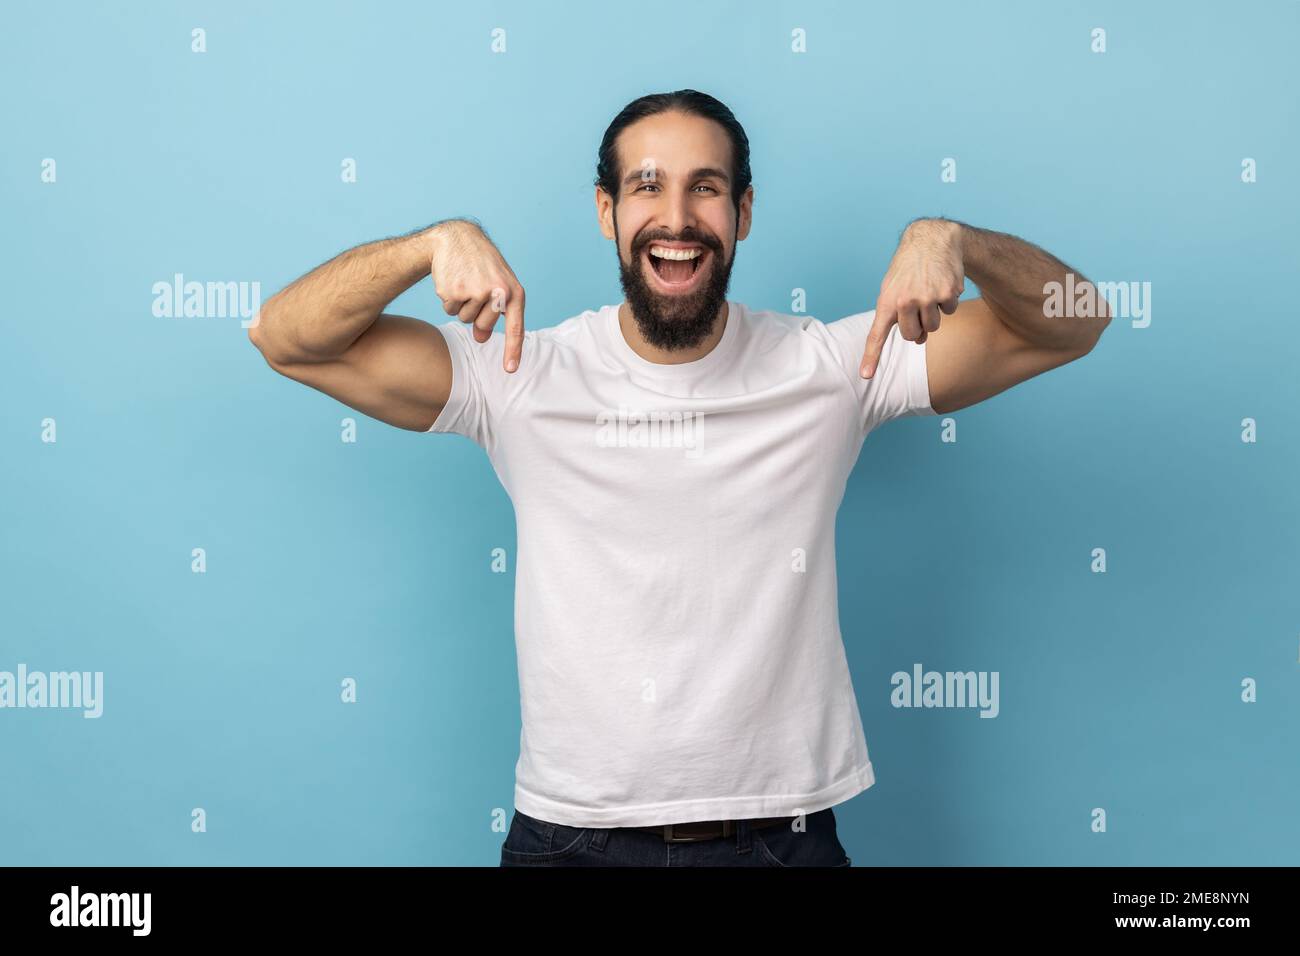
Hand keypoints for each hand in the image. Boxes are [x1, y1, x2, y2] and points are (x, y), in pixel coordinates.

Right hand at [430, 219, 525, 371]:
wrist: (457, 238)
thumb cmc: (481, 265)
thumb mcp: (496, 287)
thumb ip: (495, 313)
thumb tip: (480, 339)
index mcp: (514, 292)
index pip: (515, 328)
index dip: (513, 351)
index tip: (510, 370)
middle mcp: (498, 293)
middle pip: (482, 326)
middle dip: (475, 314)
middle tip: (474, 288)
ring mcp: (476, 292)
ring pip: (465, 319)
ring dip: (461, 305)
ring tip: (465, 281)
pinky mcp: (455, 291)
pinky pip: (450, 309)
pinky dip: (449, 299)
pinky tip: (453, 279)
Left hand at [861, 219, 963, 377]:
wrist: (932, 239)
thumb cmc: (909, 269)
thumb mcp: (894, 288)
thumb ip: (899, 316)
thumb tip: (919, 340)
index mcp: (887, 301)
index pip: (877, 334)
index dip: (871, 357)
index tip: (865, 375)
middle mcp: (906, 301)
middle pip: (913, 336)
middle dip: (917, 327)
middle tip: (917, 306)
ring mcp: (928, 297)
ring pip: (933, 327)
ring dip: (933, 315)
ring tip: (928, 292)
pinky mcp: (948, 292)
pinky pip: (950, 311)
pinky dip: (948, 301)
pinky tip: (941, 283)